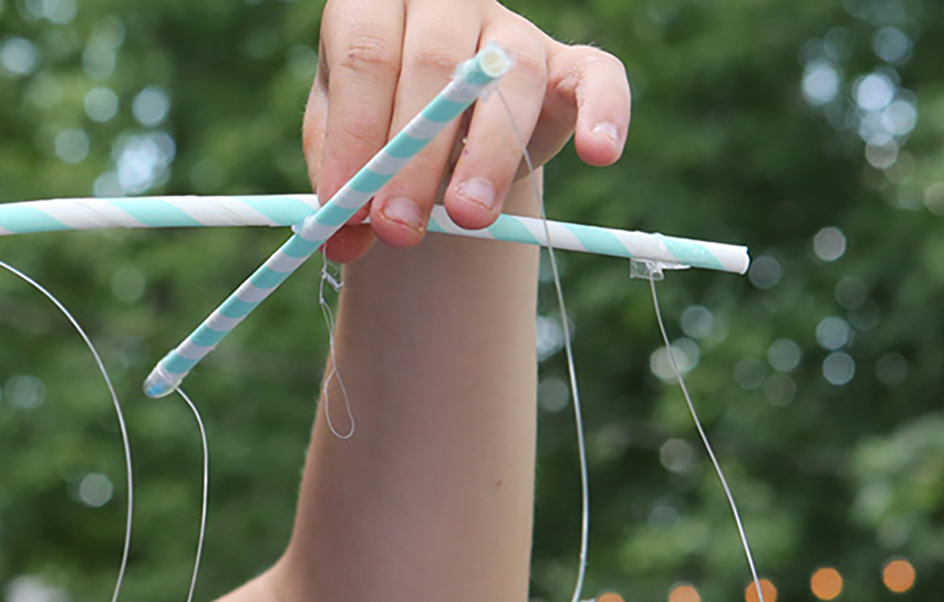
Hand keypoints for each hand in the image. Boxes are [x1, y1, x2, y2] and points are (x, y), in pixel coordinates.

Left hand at [302, 0, 631, 261]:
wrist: (441, 133)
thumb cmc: (383, 130)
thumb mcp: (348, 150)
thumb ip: (341, 186)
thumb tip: (338, 237)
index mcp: (377, 6)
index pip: (367, 55)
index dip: (356, 134)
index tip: (350, 208)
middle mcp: (447, 4)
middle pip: (434, 65)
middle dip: (415, 159)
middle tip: (399, 230)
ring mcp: (512, 30)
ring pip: (511, 77)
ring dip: (489, 155)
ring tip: (469, 218)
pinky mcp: (568, 62)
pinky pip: (598, 75)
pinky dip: (605, 111)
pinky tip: (599, 152)